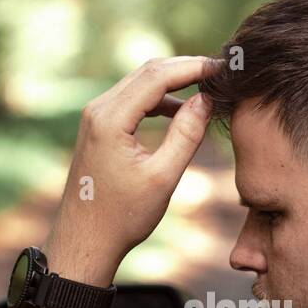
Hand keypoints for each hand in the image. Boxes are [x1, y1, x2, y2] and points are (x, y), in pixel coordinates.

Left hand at [44, 55, 220, 279]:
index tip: (223, 67)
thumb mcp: (163, 177)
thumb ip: (187, 134)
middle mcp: (98, 110)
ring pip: (139, 83)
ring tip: (206, 89)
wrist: (85, 240)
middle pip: (147, 72)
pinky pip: (132, 100)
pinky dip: (158, 99)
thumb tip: (206, 99)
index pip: (157, 76)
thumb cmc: (122, 217)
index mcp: (111, 119)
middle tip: (220, 72)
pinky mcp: (98, 127)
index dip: (193, 67)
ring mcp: (94, 117)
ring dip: (173, 82)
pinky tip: (181, 111)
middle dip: (185, 68)